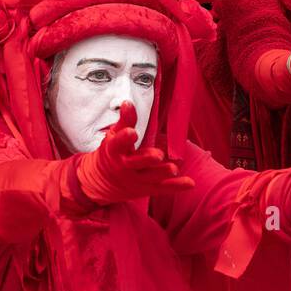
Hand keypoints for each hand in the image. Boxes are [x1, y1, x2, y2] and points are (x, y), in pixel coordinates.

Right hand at [75, 102, 194, 205]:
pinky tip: (190, 183)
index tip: (132, 131)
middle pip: (135, 163)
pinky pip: (161, 188)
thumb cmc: (112, 153)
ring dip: (162, 173)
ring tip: (174, 169)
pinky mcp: (146, 188)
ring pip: (150, 177)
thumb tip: (128, 102)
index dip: (124, 138)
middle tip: (158, 154)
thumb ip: (125, 121)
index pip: (118, 144)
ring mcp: (135, 179)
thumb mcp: (113, 136)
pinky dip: (176, 186)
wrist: (100, 182)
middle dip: (146, 159)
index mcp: (114, 151)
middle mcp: (124, 166)